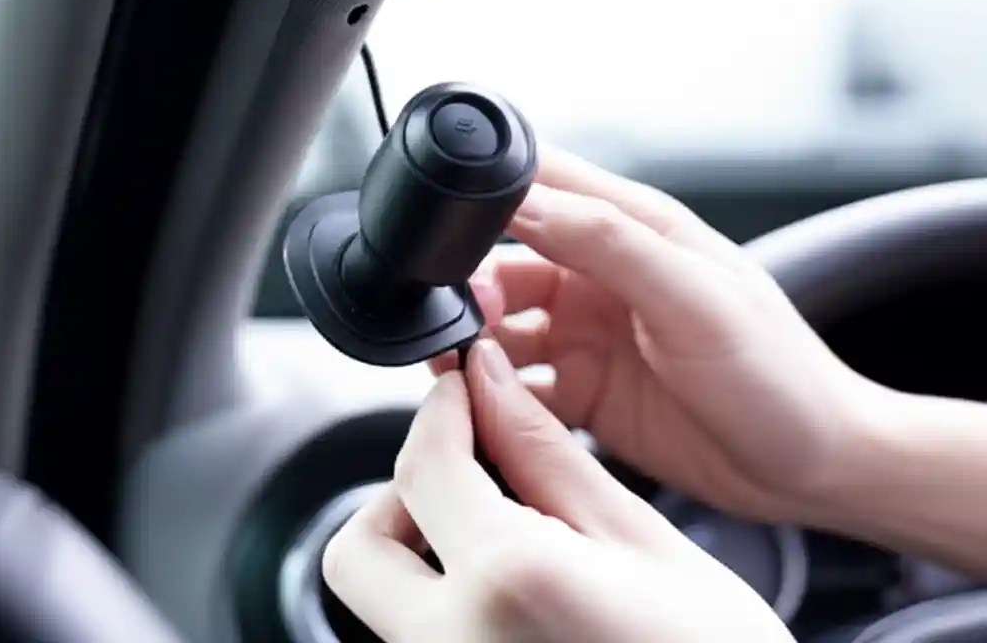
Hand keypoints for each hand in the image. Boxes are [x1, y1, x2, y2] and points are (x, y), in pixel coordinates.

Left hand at [324, 339, 792, 642]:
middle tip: (469, 468)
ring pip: (378, 599)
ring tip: (500, 525)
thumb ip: (548, 457)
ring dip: (416, 547)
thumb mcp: (642, 544)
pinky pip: (414, 636)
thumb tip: (491, 384)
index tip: (464, 391)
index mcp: (506, 582)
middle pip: (358, 548)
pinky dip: (440, 594)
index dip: (439, 412)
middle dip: (403, 493)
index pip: (423, 467)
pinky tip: (511, 579)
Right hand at [434, 148, 873, 522]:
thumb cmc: (778, 375)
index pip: (544, 184)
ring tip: (460, 366)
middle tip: (460, 318)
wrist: (815, 470)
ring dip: (472, 341)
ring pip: (500, 326)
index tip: (447, 222)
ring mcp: (591, 338)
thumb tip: (522, 202)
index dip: (490, 194)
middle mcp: (604, 279)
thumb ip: (608, 243)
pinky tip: (484, 405)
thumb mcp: (694, 299)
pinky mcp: (584, 395)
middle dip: (471, 285)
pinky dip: (488, 394)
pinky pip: (514, 387)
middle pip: (505, 262)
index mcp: (636, 231)